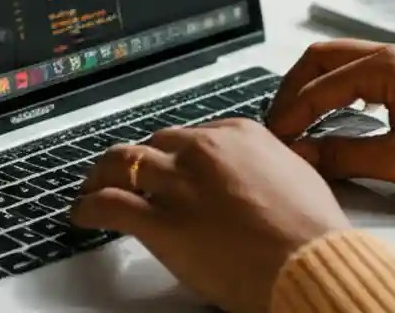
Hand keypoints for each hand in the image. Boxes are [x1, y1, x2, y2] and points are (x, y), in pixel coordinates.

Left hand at [70, 119, 350, 312]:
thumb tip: (261, 174)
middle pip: (155, 144)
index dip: (174, 152)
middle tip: (130, 174)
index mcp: (239, 134)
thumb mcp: (299, 177)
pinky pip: (109, 204)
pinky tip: (83, 214)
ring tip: (93, 185)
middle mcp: (204, 150)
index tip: (169, 163)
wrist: (309, 262)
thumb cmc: (311, 230)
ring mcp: (178, 184)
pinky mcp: (160, 222)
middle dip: (140, 160)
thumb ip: (269, 167)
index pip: (192, 133)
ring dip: (102, 174)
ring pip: (122, 162)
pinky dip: (88, 207)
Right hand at [267, 40, 394, 200]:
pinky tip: (337, 118)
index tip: (274, 141)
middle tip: (276, 124)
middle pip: (324, 58)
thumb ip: (345, 154)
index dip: (291, 117)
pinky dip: (339, 92)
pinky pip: (365, 75)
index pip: (319, 86)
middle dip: (293, 90)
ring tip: (298, 122)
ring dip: (315, 88)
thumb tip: (303, 153)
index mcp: (391, 66)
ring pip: (344, 63)